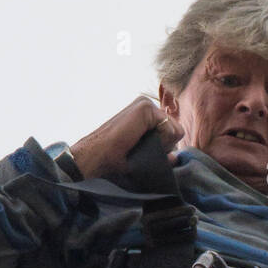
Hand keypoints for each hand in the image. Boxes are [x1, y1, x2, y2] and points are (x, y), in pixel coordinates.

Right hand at [68, 96, 182, 179]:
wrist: (92, 160)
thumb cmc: (111, 163)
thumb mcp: (140, 158)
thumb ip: (159, 154)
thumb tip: (175, 157)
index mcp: (144, 117)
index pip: (172, 134)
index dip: (163, 150)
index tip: (140, 153)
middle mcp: (146, 107)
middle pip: (176, 132)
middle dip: (164, 147)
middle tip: (138, 151)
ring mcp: (146, 104)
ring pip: (175, 131)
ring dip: (161, 146)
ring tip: (136, 147)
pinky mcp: (145, 107)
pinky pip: (170, 130)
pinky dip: (159, 141)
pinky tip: (138, 141)